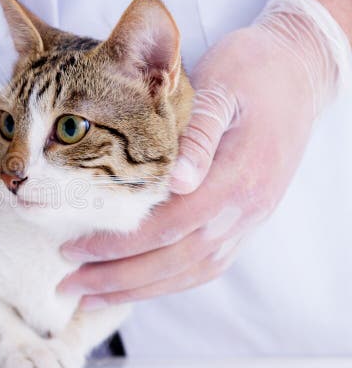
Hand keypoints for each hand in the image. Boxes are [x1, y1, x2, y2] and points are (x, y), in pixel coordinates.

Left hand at [59, 0, 351, 308]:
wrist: (298, 71)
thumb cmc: (251, 71)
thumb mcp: (221, 88)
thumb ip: (199, 133)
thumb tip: (177, 180)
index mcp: (238, 175)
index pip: (170, 224)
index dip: (119, 244)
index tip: (73, 251)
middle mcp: (247, 206)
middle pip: (176, 259)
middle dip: (118, 279)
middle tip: (69, 287)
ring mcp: (250, 217)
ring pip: (192, 270)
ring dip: (138, 289)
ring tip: (91, 297)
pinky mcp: (247, 219)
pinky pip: (208, 264)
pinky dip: (168, 280)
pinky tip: (135, 286)